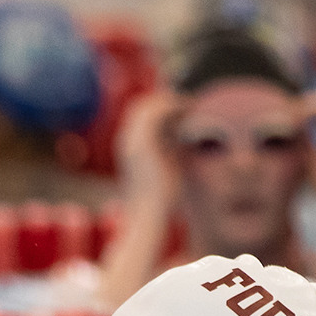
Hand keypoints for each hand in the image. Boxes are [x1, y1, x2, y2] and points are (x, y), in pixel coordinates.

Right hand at [114, 89, 184, 207]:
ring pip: (149, 106)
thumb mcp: (162, 170)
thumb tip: (180, 143)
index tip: (178, 110)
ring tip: (189, 104)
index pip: (139, 118)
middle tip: (186, 103)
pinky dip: (174, 106)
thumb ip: (167, 153)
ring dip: (170, 102)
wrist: (150, 213)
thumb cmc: (158, 200)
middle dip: (163, 101)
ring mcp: (133, 140)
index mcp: (128, 148)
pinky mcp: (145, 142)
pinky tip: (189, 108)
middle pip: (141, 107)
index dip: (158, 109)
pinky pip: (158, 113)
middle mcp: (127, 141)